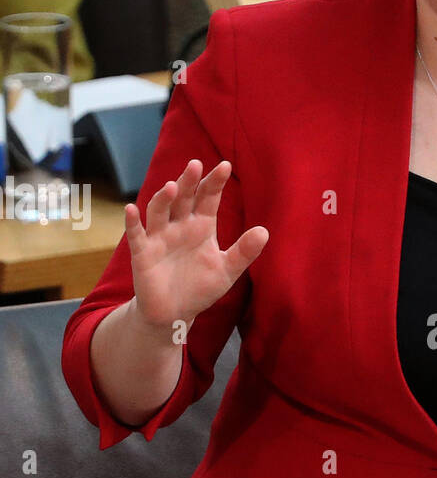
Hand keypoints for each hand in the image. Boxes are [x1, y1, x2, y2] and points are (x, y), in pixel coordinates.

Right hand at [124, 159, 268, 330]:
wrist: (175, 313)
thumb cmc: (200, 288)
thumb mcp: (227, 270)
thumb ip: (244, 252)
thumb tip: (265, 231)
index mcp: (202, 226)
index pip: (208, 198)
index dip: (215, 182)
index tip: (225, 166)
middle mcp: (180, 226)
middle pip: (184, 197)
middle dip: (189, 181)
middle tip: (196, 165)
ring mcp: (160, 237)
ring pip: (160, 211)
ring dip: (164, 198)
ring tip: (172, 186)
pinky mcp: (143, 253)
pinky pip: (136, 235)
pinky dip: (133, 222)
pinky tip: (131, 209)